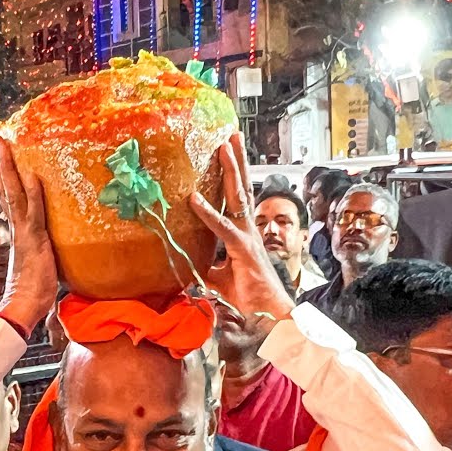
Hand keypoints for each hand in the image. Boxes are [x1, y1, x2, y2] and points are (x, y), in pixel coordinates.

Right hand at [0, 133, 57, 334]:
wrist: (22, 308)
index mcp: (20, 230)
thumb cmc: (33, 292)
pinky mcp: (32, 241)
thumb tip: (52, 247)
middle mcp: (17, 227)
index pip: (11, 196)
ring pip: (14, 193)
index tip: (4, 154)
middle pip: (6, 187)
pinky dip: (32, 193)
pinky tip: (31, 175)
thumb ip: (45, 249)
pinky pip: (32, 212)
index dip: (7, 175)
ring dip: (8, 167)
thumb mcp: (43, 263)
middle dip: (1, 162)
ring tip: (2, 144)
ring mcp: (23, 232)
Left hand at [187, 133, 295, 329]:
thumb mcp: (217, 278)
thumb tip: (184, 265)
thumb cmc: (247, 297)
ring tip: (224, 145)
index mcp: (242, 233)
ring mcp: (248, 236)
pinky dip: (207, 214)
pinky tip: (193, 199)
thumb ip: (204, 267)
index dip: (229, 178)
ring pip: (237, 197)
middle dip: (235, 161)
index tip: (224, 154)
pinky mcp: (243, 249)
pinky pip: (222, 228)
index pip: (235, 199)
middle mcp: (248, 229)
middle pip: (241, 188)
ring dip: (230, 170)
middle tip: (229, 135)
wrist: (266, 315)